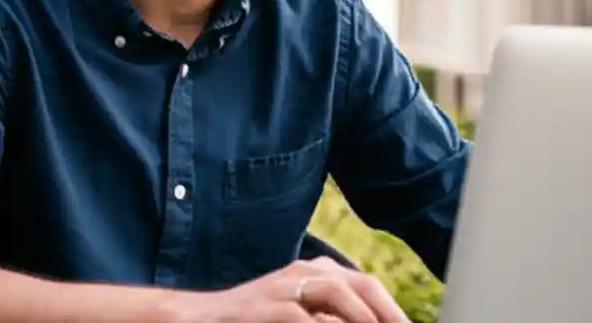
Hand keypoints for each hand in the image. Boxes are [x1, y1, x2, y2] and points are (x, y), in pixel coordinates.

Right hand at [167, 256, 409, 322]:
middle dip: (386, 313)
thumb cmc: (256, 320)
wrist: (199, 319)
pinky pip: (299, 315)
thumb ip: (332, 319)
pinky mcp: (261, 307)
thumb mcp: (300, 317)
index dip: (392, 311)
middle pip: (359, 284)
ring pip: (335, 291)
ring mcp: (282, 287)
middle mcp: (303, 273)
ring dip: (361, 316)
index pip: (367, 286)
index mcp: (317, 274)